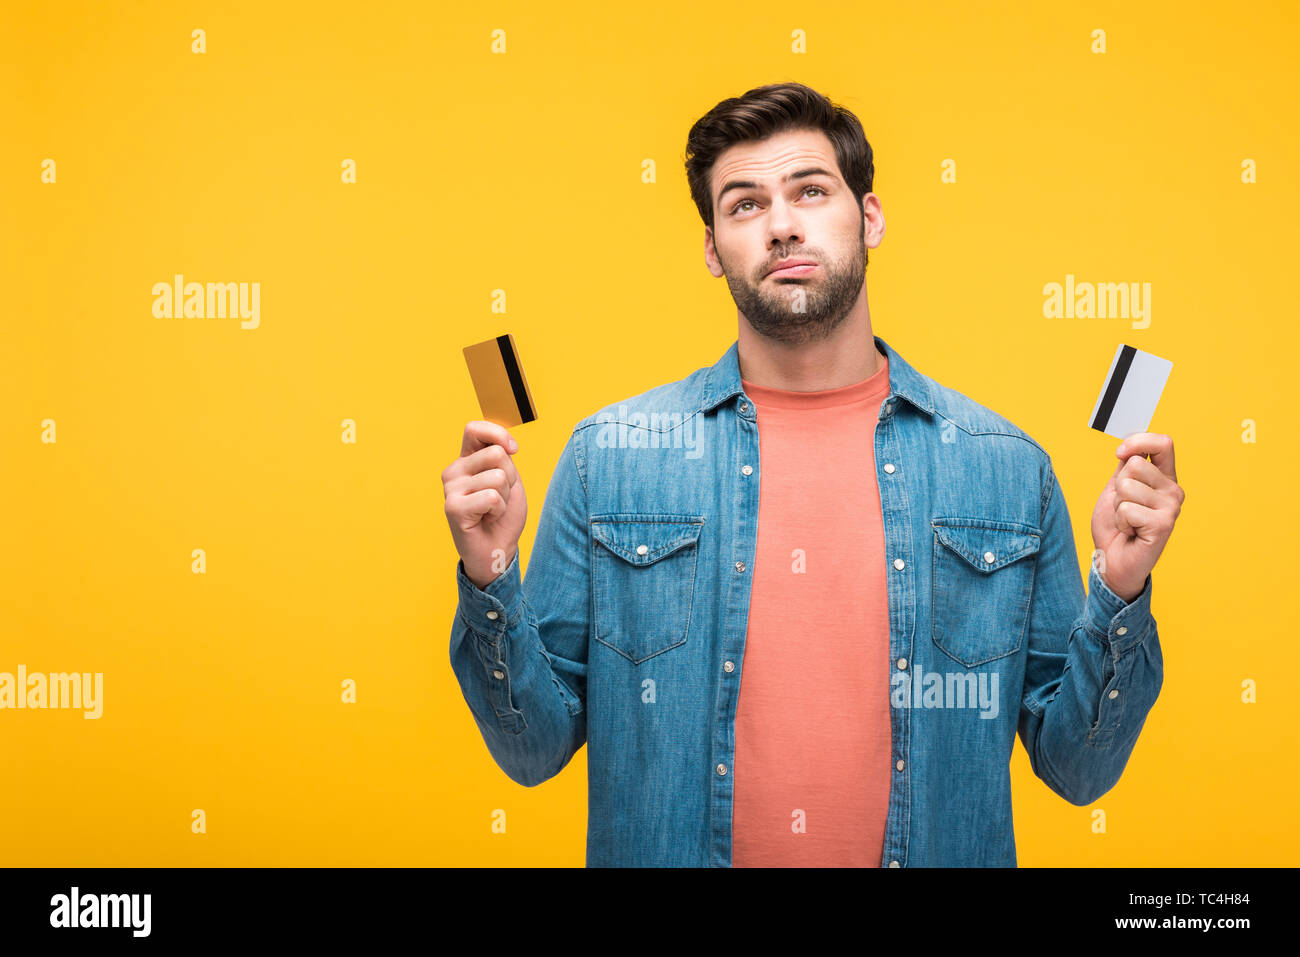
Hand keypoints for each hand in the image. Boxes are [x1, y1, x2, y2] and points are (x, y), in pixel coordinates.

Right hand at [442, 421, 526, 589]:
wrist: (497, 549)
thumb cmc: (502, 515)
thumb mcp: (509, 479)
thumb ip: (503, 457)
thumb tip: (505, 446)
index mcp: (466, 460)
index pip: (475, 429)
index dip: (499, 434)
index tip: (513, 450)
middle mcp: (454, 471)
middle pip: (497, 454)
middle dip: (510, 478)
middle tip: (499, 498)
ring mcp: (450, 489)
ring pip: (498, 477)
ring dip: (505, 497)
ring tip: (492, 510)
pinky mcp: (453, 507)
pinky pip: (492, 497)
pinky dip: (499, 510)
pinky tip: (486, 519)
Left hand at [1089, 432, 1184, 602]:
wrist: (1111, 560)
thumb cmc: (1115, 526)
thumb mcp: (1117, 489)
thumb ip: (1126, 467)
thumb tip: (1130, 446)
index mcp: (1164, 478)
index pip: (1163, 443)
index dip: (1138, 441)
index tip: (1119, 454)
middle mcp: (1173, 490)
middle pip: (1136, 464)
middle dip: (1118, 487)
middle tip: (1124, 508)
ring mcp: (1171, 508)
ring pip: (1127, 486)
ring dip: (1117, 506)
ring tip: (1127, 521)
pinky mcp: (1164, 524)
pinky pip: (1126, 509)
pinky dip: (1120, 521)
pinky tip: (1130, 532)